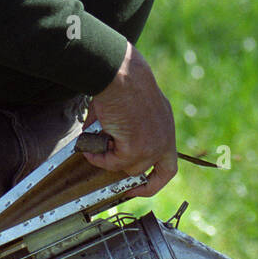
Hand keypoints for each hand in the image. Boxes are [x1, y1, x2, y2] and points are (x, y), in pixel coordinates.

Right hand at [84, 41, 177, 197]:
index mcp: (165, 126)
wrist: (120, 74)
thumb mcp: (131, 106)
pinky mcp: (136, 148)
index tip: (138, 185)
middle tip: (107, 169)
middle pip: (148, 171)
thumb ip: (122, 128)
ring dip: (107, 161)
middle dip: (127, 173)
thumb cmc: (122, 81)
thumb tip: (97, 141)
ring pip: (128, 168)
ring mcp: (152, 146)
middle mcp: (164, 139)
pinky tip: (88, 146)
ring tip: (92, 149)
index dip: (154, 180)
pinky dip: (98, 158)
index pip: (168, 166)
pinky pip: (113, 162)